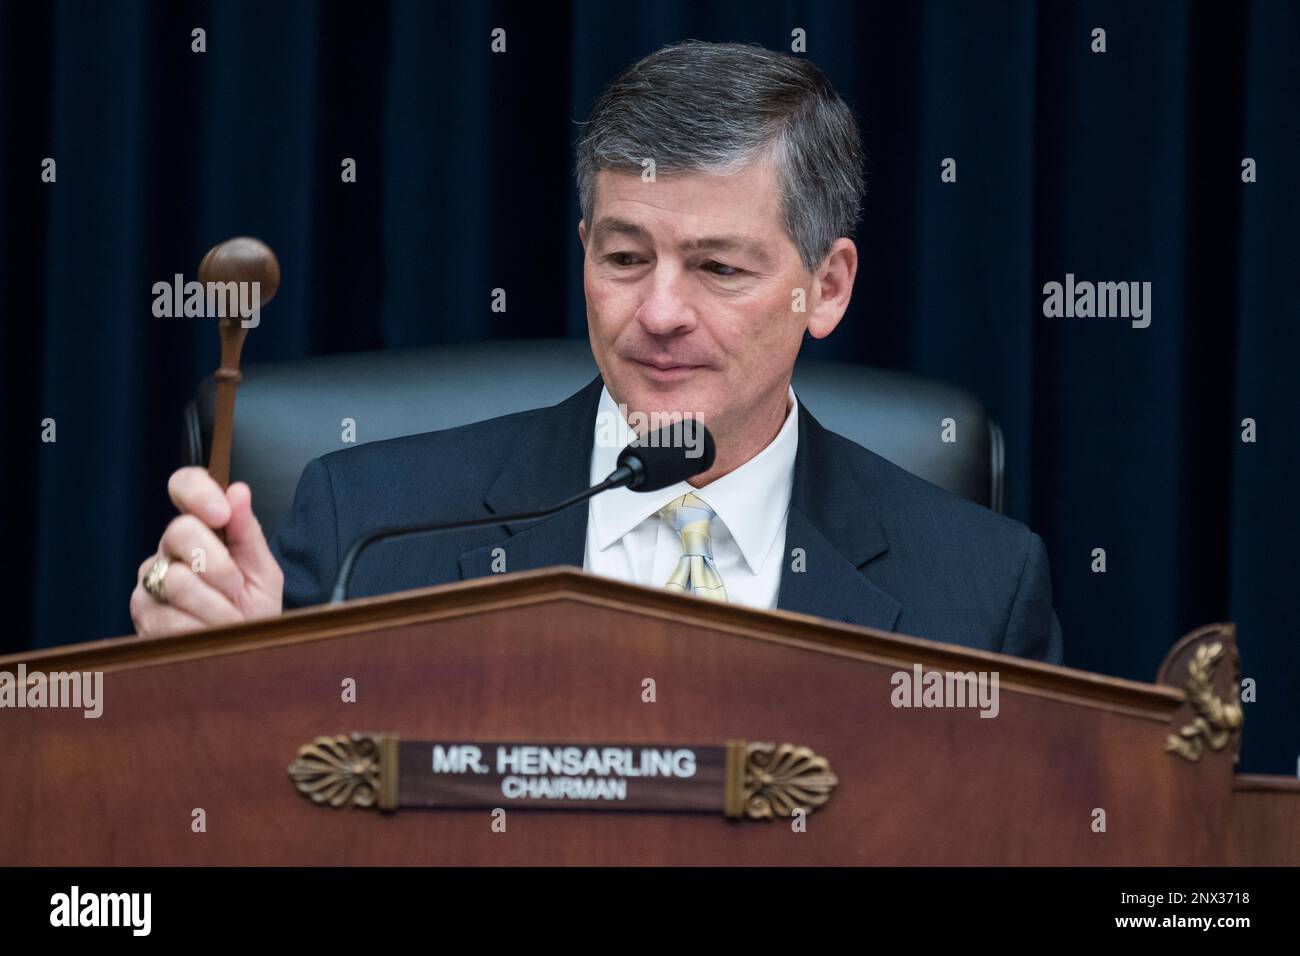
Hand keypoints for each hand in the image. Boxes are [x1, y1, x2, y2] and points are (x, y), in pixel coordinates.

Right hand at [130, 467, 283, 636]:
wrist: (246, 654)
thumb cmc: (254, 610)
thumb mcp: (262, 571)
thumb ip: (248, 533)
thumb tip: (237, 490)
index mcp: (202, 527)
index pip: (184, 485)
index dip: (198, 493)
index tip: (221, 514)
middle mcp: (170, 547)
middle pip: (179, 532)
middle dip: (219, 565)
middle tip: (237, 589)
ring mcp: (151, 578)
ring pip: (176, 579)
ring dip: (215, 605)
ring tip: (230, 618)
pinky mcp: (142, 613)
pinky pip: (169, 616)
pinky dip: (201, 628)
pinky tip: (210, 633)